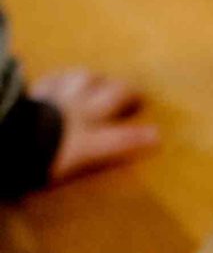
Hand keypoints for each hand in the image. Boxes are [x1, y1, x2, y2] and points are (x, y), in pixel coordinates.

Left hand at [29, 69, 158, 181]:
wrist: (5, 138)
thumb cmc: (31, 163)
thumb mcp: (59, 175)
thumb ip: (79, 165)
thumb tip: (86, 169)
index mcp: (86, 141)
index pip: (121, 139)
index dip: (141, 138)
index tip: (158, 136)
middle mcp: (78, 114)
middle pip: (112, 95)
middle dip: (129, 93)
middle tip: (139, 94)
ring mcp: (58, 97)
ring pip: (84, 78)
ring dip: (96, 79)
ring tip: (100, 81)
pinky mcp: (37, 89)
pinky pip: (54, 77)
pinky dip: (63, 77)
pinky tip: (65, 78)